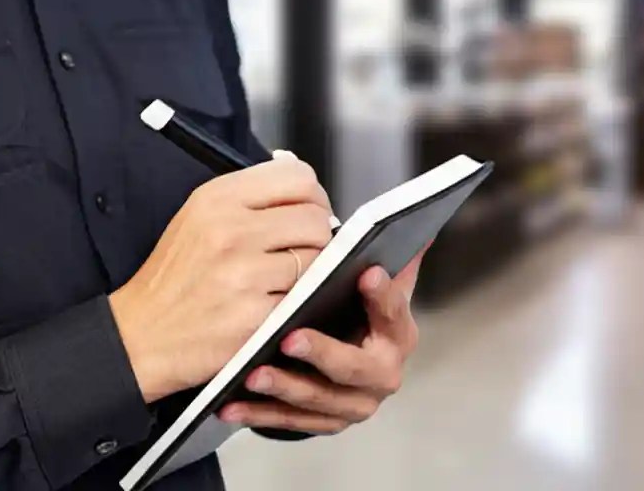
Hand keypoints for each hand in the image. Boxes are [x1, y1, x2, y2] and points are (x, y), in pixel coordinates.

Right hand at [109, 157, 333, 402]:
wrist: (141, 335)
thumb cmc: (173, 279)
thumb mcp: (198, 218)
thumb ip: (249, 199)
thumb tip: (305, 191)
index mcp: (218, 198)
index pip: (298, 177)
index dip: (313, 196)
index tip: (309, 211)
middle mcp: (231, 230)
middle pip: (315, 218)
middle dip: (318, 236)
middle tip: (304, 250)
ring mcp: (244, 273)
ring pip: (317, 259)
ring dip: (311, 271)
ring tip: (284, 279)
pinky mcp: (255, 315)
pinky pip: (304, 298)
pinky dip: (297, 302)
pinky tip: (273, 304)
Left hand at [217, 250, 426, 434]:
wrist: (351, 367)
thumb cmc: (358, 316)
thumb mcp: (376, 290)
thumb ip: (391, 261)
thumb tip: (413, 220)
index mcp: (398, 335)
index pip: (393, 314)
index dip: (381, 296)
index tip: (366, 273)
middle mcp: (382, 374)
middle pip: (355, 367)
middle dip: (323, 353)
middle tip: (291, 337)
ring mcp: (353, 403)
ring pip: (318, 399)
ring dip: (284, 387)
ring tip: (253, 372)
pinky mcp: (324, 423)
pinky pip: (289, 422)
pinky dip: (259, 414)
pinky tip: (231, 404)